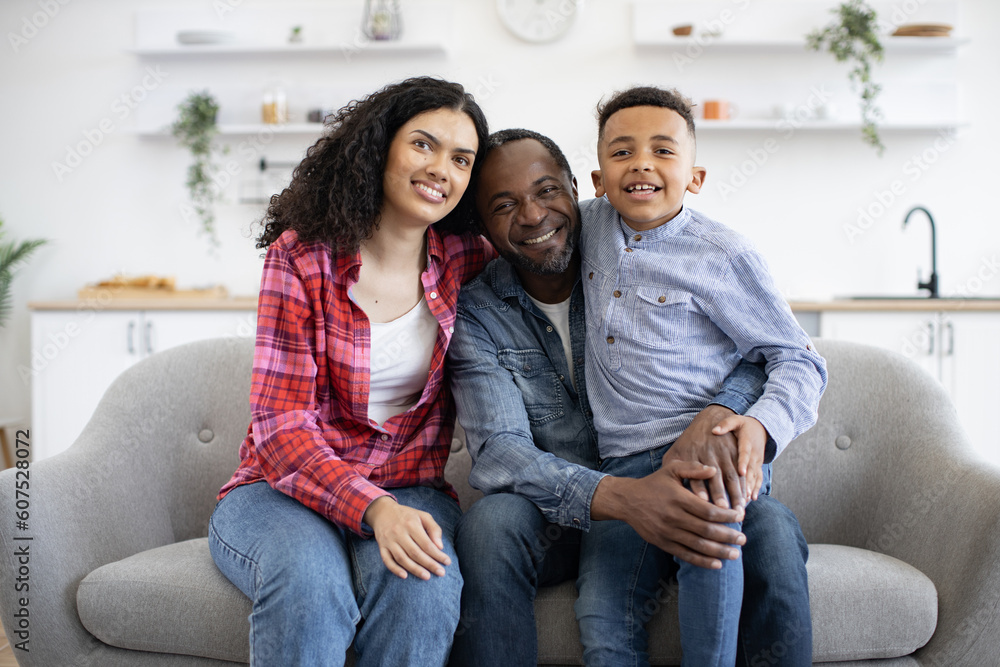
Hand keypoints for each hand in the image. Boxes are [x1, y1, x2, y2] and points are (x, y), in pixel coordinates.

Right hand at [363, 496, 451, 579]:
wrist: (383, 511)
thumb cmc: (407, 515)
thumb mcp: (423, 516)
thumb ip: (434, 529)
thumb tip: (440, 547)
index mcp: (411, 524)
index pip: (426, 543)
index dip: (437, 554)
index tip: (447, 562)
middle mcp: (399, 532)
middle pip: (415, 553)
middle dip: (429, 564)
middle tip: (441, 573)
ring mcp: (389, 540)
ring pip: (402, 558)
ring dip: (415, 569)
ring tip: (427, 577)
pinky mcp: (381, 546)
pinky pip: (387, 560)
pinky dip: (395, 569)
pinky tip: (405, 576)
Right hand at [591, 460, 745, 569]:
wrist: (628, 500)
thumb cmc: (654, 483)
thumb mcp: (672, 469)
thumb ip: (693, 468)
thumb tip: (715, 470)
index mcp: (679, 498)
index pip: (709, 510)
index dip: (727, 516)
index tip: (740, 516)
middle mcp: (674, 517)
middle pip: (707, 530)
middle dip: (728, 536)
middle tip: (743, 539)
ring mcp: (668, 532)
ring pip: (698, 545)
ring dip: (719, 551)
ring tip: (735, 554)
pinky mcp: (663, 543)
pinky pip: (685, 554)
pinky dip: (702, 561)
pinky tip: (716, 564)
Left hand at [664, 404, 743, 508]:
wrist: (710, 419)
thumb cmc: (689, 443)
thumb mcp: (676, 452)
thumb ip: (672, 469)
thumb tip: (668, 490)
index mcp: (691, 455)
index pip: (694, 474)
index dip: (699, 489)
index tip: (703, 503)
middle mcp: (708, 453)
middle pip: (715, 477)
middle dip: (721, 495)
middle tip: (725, 512)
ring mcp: (724, 452)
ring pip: (732, 475)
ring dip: (736, 493)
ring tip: (739, 511)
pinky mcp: (736, 452)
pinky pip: (742, 470)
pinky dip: (746, 485)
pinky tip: (748, 498)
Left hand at [712, 415, 767, 500]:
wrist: (761, 428)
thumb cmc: (743, 425)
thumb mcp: (735, 420)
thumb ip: (726, 424)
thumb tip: (714, 430)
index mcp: (747, 442)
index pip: (745, 453)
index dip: (743, 463)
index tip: (741, 473)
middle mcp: (754, 454)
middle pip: (750, 470)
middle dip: (746, 483)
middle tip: (741, 496)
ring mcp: (757, 462)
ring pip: (754, 477)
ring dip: (750, 489)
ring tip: (744, 501)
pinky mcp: (758, 467)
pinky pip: (758, 479)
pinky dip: (755, 489)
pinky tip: (751, 499)